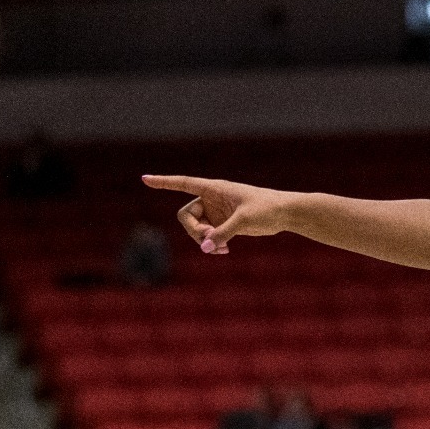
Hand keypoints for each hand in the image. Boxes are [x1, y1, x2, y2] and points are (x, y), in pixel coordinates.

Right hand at [142, 175, 297, 253]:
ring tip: (222, 248)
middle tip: (210, 240)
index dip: (163, 182)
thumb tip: (205, 248)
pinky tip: (225, 250)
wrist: (285, 213)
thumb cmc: (267, 209)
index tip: (144, 178)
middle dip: (194, 231)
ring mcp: (216, 213)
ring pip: (196, 229)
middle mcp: (211, 199)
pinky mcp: (223, 224)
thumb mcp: (244, 221)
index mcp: (214, 188)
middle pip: (186, 216)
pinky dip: (212, 244)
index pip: (183, 183)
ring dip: (204, 241)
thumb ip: (223, 233)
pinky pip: (207, 237)